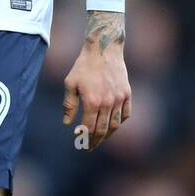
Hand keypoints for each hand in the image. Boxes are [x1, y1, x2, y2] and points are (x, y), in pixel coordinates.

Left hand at [62, 11, 130, 150]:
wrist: (103, 49)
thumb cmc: (83, 66)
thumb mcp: (70, 83)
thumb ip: (69, 105)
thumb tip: (67, 123)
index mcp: (92, 101)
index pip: (89, 128)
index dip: (84, 137)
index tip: (79, 140)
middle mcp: (108, 103)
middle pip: (103, 130)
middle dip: (95, 141)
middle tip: (89, 146)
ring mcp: (119, 99)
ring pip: (115, 125)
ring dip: (107, 135)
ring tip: (100, 139)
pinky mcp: (127, 94)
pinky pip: (126, 114)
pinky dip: (120, 122)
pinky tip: (113, 125)